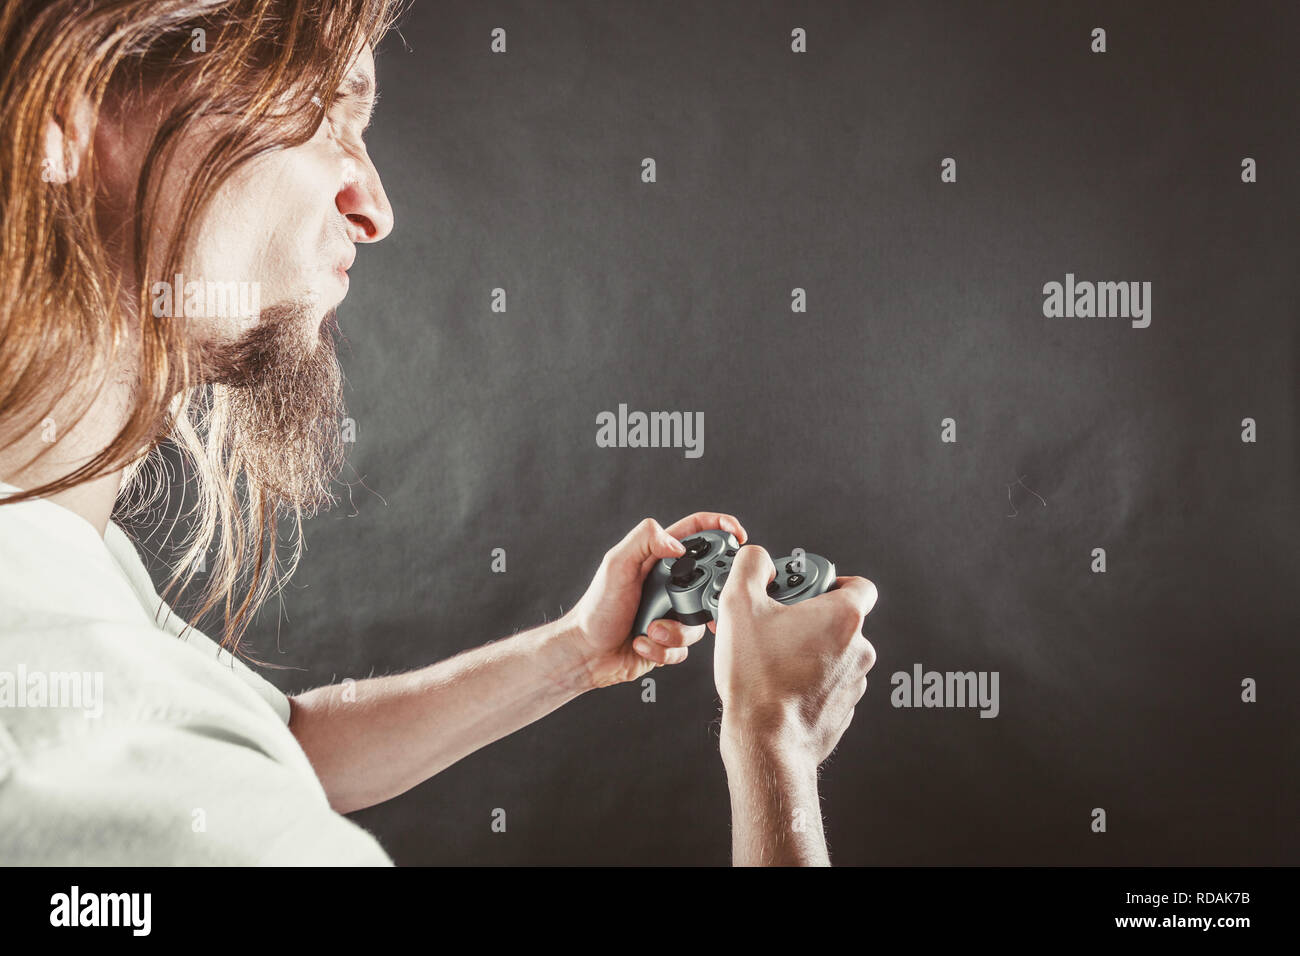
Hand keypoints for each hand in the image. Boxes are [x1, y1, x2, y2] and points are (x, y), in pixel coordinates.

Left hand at [561, 513, 747, 687]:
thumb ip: (645, 541)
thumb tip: (678, 544)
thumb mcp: (616, 565)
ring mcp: (673, 612)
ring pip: (700, 622)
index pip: (696, 531)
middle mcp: (670, 584)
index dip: (721, 526)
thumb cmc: (596, 609)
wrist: (586, 654)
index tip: (738, 534)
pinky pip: (686, 648)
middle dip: (705, 598)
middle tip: (689, 605)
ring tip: (650, 630)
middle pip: (710, 581)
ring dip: (675, 631)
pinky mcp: (672, 640)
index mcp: (658, 558)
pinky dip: (664, 649)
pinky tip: (643, 644)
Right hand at [713, 545, 877, 765]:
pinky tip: (778, 686)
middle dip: (810, 620)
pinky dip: (809, 681)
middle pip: (843, 621)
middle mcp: (860, 649)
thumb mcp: (738, 604)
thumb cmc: (757, 677)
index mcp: (844, 617)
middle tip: (775, 625)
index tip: (808, 590)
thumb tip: (758, 558)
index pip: (860, 585)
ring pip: (836, 655)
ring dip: (809, 652)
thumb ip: (750, 566)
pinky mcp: (843, 710)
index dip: (834, 582)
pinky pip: (829, 685)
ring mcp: (855, 683)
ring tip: (771, 659)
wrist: (767, 742)